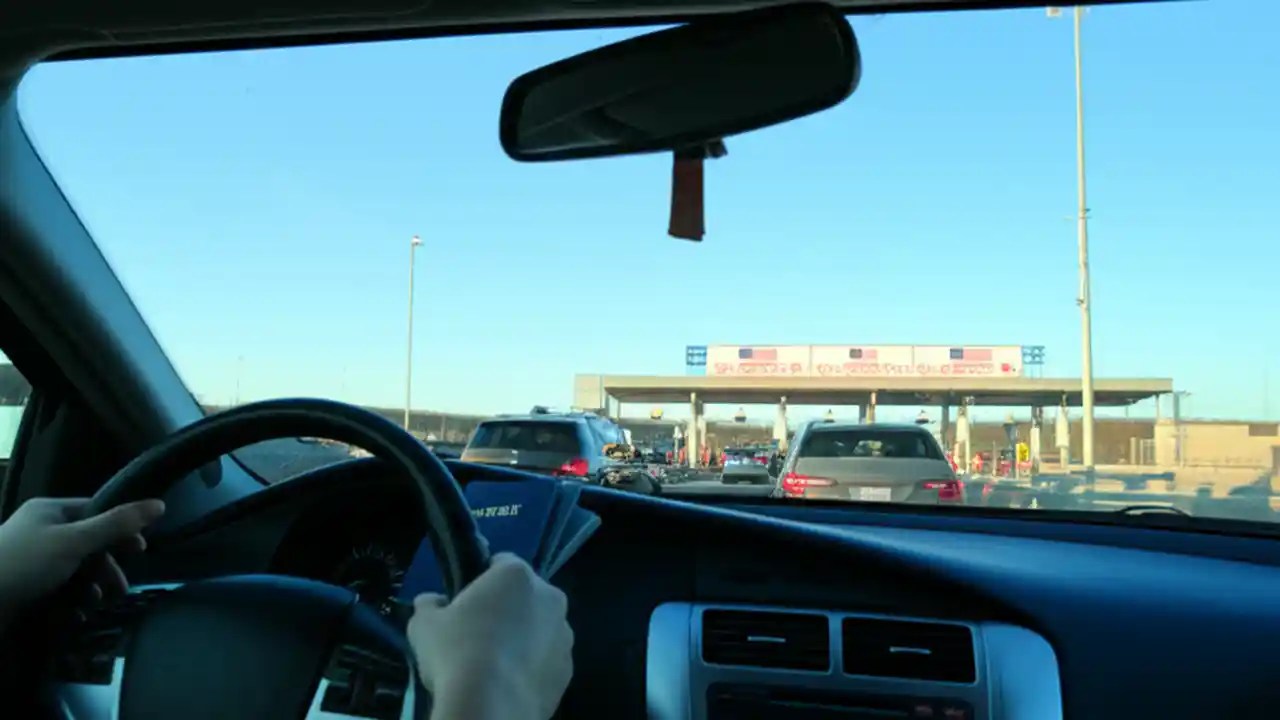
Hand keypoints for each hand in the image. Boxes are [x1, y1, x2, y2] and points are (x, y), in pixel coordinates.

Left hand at [0, 497, 164, 626]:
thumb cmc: (24, 564)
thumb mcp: (75, 540)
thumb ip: (116, 524)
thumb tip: (159, 503)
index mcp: (49, 511)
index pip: (96, 511)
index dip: (120, 529)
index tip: (139, 551)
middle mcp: (41, 532)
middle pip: (89, 544)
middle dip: (107, 567)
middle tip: (120, 589)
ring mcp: (32, 561)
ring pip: (76, 570)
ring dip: (92, 587)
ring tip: (96, 604)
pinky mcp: (26, 587)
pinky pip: (59, 590)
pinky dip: (71, 602)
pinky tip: (77, 615)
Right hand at [407, 553, 572, 719]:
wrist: (491, 707)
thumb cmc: (457, 653)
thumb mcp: (424, 624)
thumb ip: (429, 605)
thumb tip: (433, 602)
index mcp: (517, 575)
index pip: (500, 563)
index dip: (481, 579)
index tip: (465, 601)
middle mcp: (551, 598)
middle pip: (525, 595)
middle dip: (506, 608)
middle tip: (477, 632)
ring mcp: (564, 636)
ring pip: (541, 628)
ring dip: (523, 637)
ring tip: (494, 663)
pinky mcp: (568, 670)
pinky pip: (547, 660)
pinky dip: (532, 666)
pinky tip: (509, 682)